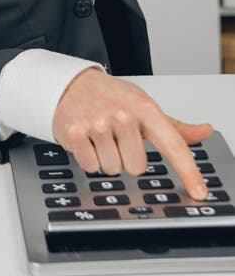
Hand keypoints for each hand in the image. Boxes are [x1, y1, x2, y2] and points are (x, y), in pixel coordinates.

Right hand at [52, 67, 212, 200]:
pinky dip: (88, 158)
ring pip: (112, 169)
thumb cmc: (111, 97)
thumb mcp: (143, 106)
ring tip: (100, 136)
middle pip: (137, 167)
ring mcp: (97, 123)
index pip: (173, 144)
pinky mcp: (75, 133)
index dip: (188, 171)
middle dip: (125, 157)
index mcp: (144, 108)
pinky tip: (86, 139)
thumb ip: (175, 127)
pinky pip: (91, 166)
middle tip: (116, 138)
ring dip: (105, 158)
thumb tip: (204, 131)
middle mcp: (122, 114)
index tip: (198, 192)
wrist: (71, 83)